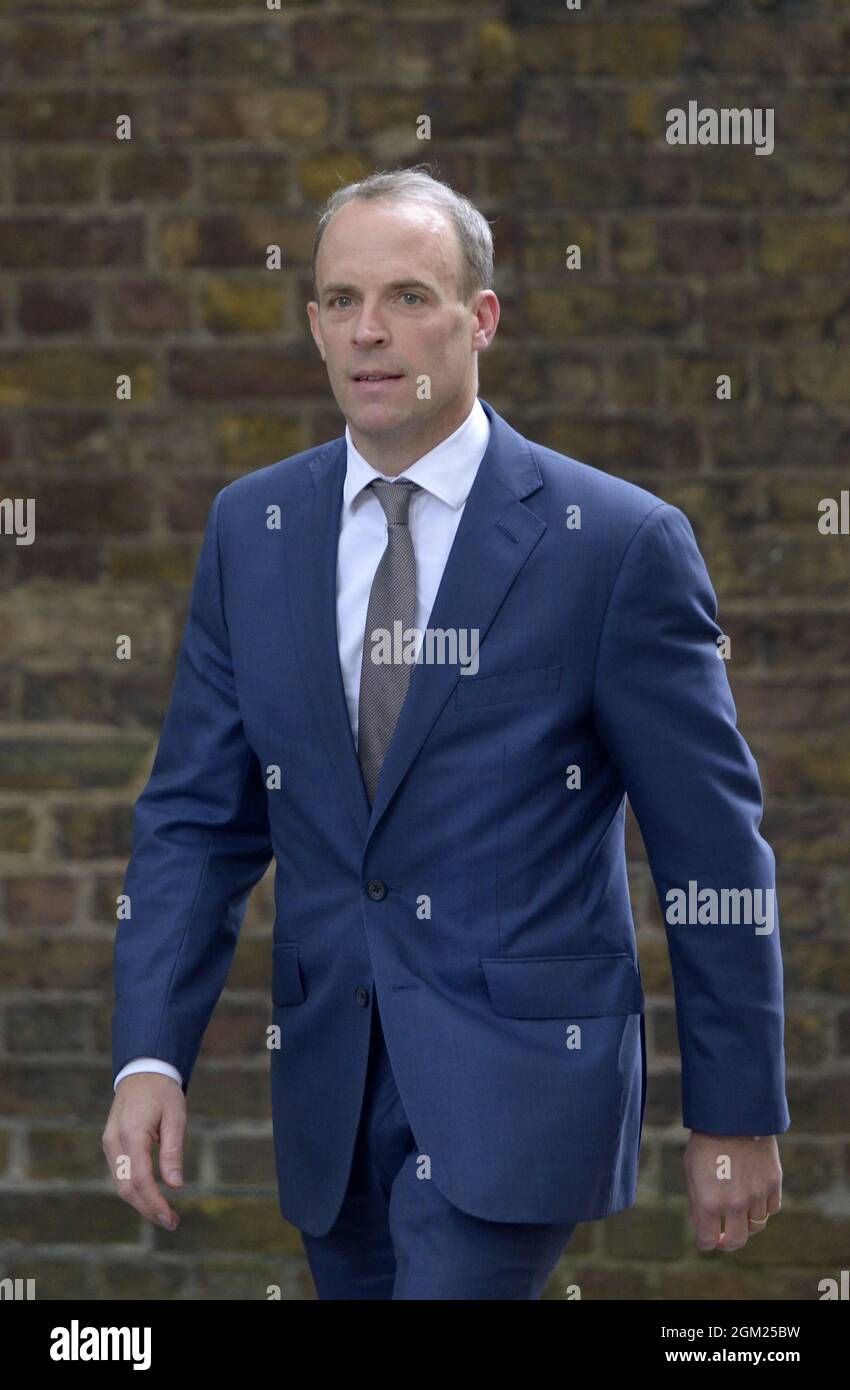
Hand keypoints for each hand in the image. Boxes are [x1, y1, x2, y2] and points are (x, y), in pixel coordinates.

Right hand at [102, 1074, 185, 1230]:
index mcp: (131, 1134)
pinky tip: (151, 1196)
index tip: (171, 1218)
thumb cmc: (163, 1092)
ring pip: (121, 1184)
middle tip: (172, 1222)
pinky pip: (120, 1174)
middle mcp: (114, 1142)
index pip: (140, 1179)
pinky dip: (134, 1189)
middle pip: (127, 1188)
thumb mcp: (175, 1116)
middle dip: (148, 1209)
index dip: (155, 1203)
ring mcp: (109, 1144)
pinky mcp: (110, 1145)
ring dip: (141, 1202)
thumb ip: (173, 1150)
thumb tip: (175, 1185)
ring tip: (164, 1214)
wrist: (142, 1071)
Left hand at [684, 1132, 781, 1251]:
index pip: (708, 1240)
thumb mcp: (692, 1170)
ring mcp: (757, 1195)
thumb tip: (702, 1225)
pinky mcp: (773, 1183)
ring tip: (738, 1210)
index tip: (706, 1238)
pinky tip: (754, 1196)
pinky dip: (763, 1207)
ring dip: (746, 1222)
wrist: (733, 1114)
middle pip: (737, 1241)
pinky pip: (771, 1208)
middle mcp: (735, 1203)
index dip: (706, 1241)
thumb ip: (697, 1201)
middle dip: (729, 1243)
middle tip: (725, 1237)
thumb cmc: (706, 1141)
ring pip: (756, 1225)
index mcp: (709, 1202)